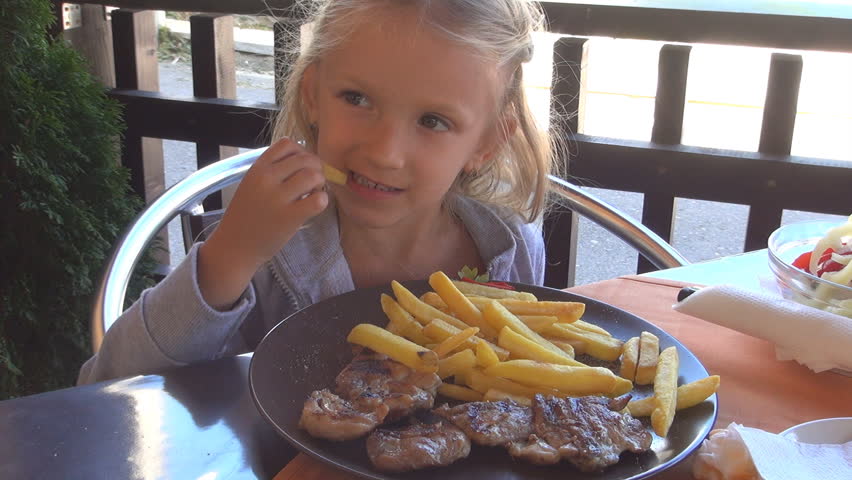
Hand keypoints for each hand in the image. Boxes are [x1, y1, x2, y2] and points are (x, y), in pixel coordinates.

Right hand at [198, 138, 328, 308]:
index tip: (301, 168)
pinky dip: (322, 200)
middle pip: (306, 159)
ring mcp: (278, 198)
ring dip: (320, 183)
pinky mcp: (290, 217)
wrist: (235, 245)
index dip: (302, 153)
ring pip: (314, 175)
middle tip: (312, 184)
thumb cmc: (246, 215)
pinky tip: (314, 206)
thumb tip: (305, 159)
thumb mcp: (252, 183)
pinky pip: (318, 199)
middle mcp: (267, 178)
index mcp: (258, 167)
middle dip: (315, 169)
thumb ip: (273, 170)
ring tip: (312, 194)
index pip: (287, 144)